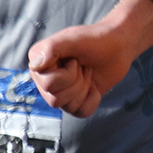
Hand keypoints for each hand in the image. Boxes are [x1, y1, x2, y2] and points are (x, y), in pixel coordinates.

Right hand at [28, 0, 152, 116]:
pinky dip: (93, 99)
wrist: (118, 46)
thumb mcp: (73, 39)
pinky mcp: (74, 101)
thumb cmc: (96, 39)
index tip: (75, 59)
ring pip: (67, 107)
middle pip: (55, 101)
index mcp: (38, 63)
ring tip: (87, 72)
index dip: (67, 74)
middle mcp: (44, 79)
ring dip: (84, 89)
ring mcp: (59, 91)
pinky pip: (81, 113)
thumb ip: (51, 48)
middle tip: (83, 66)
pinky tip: (94, 85)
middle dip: (77, 83)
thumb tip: (34, 65)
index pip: (47, 85)